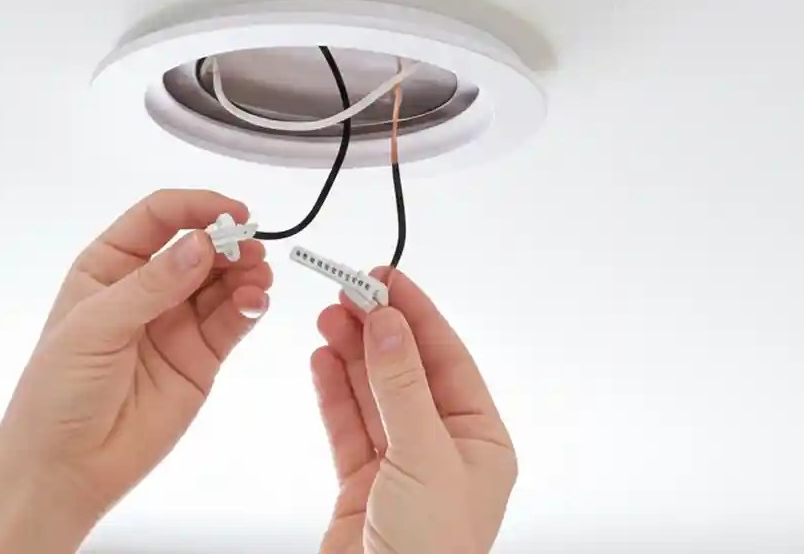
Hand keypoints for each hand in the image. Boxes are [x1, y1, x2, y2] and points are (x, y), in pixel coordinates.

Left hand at [0, 189, 272, 552]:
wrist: (65, 468)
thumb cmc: (59, 391)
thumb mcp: (95, 327)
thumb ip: (151, 285)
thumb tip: (202, 244)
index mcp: (109, 267)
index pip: (158, 218)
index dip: (196, 207)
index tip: (233, 212)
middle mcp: (147, 288)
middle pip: (199, 246)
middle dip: (229, 241)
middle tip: (253, 249)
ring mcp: (178, 322)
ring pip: (223, 281)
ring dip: (246, 271)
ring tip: (259, 277)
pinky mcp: (202, 357)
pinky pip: (232, 321)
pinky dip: (250, 306)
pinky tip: (255, 303)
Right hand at [312, 269, 517, 553]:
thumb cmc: (432, 552)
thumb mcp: (423, 455)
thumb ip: (401, 385)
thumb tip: (390, 322)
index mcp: (481, 440)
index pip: (447, 359)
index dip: (416, 314)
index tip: (386, 278)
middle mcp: (445, 449)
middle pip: (407, 371)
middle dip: (378, 329)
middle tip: (348, 289)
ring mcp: (403, 467)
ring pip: (374, 395)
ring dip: (352, 355)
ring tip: (328, 316)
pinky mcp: (364, 487)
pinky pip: (349, 428)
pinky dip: (334, 394)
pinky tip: (322, 361)